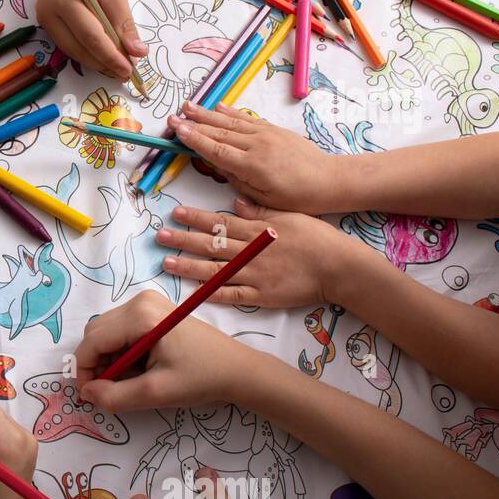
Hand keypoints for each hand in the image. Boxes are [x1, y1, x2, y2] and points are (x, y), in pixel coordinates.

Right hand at [37, 0, 145, 81]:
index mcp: (65, 1)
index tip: (130, 70)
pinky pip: (69, 43)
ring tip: (117, 67)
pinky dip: (87, 52)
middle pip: (78, 49)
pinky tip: (103, 55)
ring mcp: (45, 19)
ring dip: (96, 61)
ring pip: (72, 51)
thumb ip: (124, 24)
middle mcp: (49, 14)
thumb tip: (137, 53)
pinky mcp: (47, 21)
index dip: (111, 57)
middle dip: (104, 63)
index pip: (91, 38)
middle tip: (126, 72)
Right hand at [74, 290, 256, 411]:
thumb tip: (87, 393)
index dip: (84, 370)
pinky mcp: (151, 309)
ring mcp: (145, 302)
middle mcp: (139, 301)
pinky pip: (120, 330)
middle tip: (113, 390)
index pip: (92, 341)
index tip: (90, 395)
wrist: (236, 368)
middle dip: (97, 364)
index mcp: (140, 316)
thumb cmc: (201, 378)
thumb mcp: (155, 393)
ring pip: (105, 333)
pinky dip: (121, 352)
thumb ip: (115, 396)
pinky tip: (140, 367)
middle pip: (96, 333)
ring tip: (133, 379)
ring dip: (109, 359)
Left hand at [157, 199, 370, 307]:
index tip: (176, 213)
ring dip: (188, 266)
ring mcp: (254, 275)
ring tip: (166, 263)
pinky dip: (213, 294)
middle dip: (183, 240)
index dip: (196, 218)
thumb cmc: (317, 238)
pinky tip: (192, 293)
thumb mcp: (289, 216)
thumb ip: (261, 211)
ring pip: (214, 270)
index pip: (220, 222)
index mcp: (257, 230)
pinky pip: (232, 296)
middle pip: (211, 244)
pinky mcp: (261, 296)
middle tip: (159, 236)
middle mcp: (251, 251)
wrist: (339, 267)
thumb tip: (236, 203)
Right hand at [171, 103, 346, 213]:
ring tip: (189, 105)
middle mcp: (256, 145)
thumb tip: (219, 166)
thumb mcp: (264, 198)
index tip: (177, 129)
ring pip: (231, 122)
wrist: (329, 180)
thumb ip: (238, 182)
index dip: (194, 139)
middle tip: (173, 116)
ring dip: (207, 113)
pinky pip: (247, 119)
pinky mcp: (274, 130)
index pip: (215, 148)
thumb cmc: (297, 197)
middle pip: (219, 131)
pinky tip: (219, 107)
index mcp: (251, 165)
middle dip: (194, 123)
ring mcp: (266, 134)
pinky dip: (231, 112)